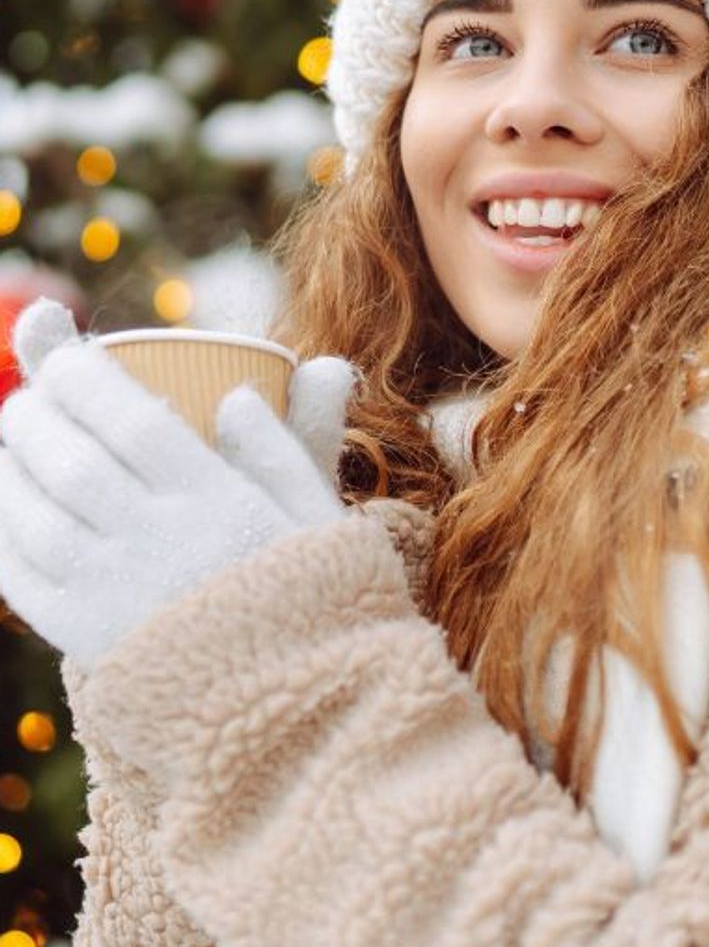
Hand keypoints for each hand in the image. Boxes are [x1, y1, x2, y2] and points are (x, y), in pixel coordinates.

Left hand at [0, 299, 357, 669]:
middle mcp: (159, 542)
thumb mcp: (321, 517)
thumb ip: (286, 450)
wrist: (294, 713)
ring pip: (33, 511)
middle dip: (35, 413)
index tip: (64, 352)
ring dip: (8, 464)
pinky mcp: (86, 637)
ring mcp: (115, 592)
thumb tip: (238, 395)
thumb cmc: (315, 601)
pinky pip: (18, 573)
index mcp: (220, 504)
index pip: (133, 422)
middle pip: (72, 460)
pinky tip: (3, 503)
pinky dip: (0, 528)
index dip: (86, 379)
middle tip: (29, 393)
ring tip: (9, 438)